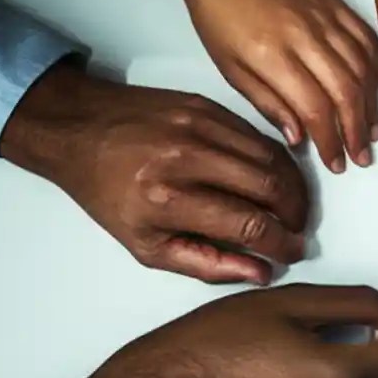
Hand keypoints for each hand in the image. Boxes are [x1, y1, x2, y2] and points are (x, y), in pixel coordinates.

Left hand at [0, 64, 308, 284]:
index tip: (292, 251)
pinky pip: (256, 135)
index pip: (248, 225)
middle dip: (295, 215)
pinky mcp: (205, 106)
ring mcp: (198, 126)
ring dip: (293, 187)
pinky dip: (275, 159)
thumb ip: (206, 264)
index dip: (281, 243)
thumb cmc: (107, 192)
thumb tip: (261, 272)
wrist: (78, 130)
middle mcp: (186, 158)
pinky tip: (276, 177)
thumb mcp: (146, 245)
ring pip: (271, 158)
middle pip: (270, 187)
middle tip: (298, 230)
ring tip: (293, 207)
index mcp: (167, 199)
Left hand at [178, 0, 377, 172]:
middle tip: (361, 154)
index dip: (331, 141)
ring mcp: (325, 17)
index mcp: (273, 56)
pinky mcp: (335, 2)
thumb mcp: (230, 67)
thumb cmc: (218, 13)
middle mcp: (305, 36)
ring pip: (362, 68)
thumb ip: (268, 102)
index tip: (336, 162)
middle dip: (357, 130)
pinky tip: (375, 87)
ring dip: (371, 104)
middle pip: (346, 92)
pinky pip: (366, 38)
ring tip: (372, 129)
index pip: (315, 108)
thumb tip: (300, 137)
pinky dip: (377, 66)